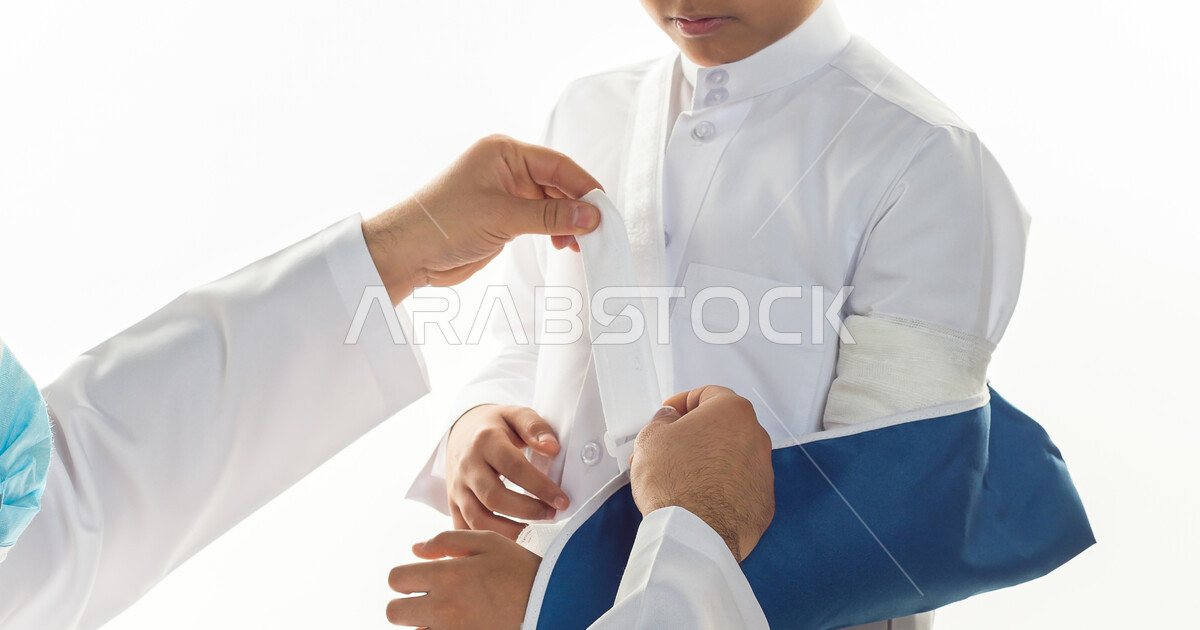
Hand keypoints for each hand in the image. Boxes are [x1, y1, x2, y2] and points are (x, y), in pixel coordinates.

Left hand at [363, 134, 601, 303]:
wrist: (407, 253)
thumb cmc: (442, 223)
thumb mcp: (502, 217)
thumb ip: (550, 215)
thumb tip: (591, 216)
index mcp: (504, 152)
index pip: (558, 165)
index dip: (585, 187)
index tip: (605, 211)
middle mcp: (506, 168)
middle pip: (558, 183)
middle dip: (578, 207)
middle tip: (597, 232)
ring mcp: (505, 192)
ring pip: (551, 202)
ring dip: (567, 222)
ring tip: (580, 244)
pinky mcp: (503, 217)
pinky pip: (539, 218)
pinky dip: (554, 230)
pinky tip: (563, 244)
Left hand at [386, 530, 539, 628]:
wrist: (550, 602)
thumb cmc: (519, 569)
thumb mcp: (487, 542)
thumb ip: (446, 541)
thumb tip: (414, 550)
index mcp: (447, 575)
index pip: (396, 579)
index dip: (405, 576)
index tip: (420, 577)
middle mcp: (443, 607)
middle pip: (393, 612)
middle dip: (405, 604)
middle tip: (427, 598)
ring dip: (421, 623)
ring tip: (446, 614)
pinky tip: (457, 624)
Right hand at [445, 405, 569, 539]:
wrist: (460, 431)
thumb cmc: (496, 425)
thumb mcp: (516, 414)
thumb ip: (535, 427)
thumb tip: (552, 448)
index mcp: (485, 441)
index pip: (514, 467)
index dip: (539, 486)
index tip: (562, 500)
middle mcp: (467, 466)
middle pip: (494, 497)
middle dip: (527, 511)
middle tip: (551, 516)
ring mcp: (457, 487)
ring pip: (478, 519)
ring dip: (509, 532)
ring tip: (535, 534)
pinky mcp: (452, 504)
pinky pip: (464, 530)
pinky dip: (485, 542)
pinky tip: (510, 545)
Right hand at [630, 386, 774, 561]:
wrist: (692, 535)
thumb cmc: (674, 483)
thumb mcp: (652, 437)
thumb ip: (664, 420)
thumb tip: (671, 419)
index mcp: (732, 412)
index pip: (707, 394)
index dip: (682, 402)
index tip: (669, 414)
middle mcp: (756, 438)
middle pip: (722, 427)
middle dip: (694, 435)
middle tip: (668, 448)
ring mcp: (763, 472)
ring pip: (731, 457)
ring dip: (708, 461)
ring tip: (678, 479)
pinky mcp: (763, 503)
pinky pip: (740, 486)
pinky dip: (721, 488)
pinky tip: (697, 499)